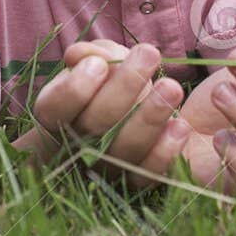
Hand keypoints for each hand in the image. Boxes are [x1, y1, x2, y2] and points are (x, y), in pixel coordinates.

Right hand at [12, 40, 190, 189]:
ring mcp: (105, 168)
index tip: (100, 65)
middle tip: (149, 53)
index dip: (76, 89)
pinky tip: (181, 126)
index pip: (54, 108)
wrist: (126, 115)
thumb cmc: (104, 82)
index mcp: (55, 115)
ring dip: (150, 117)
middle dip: (124, 86)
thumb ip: (90, 54)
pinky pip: (148, 173)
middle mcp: (75, 146)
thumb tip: (80, 56)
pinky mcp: (133, 182)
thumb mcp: (94, 61)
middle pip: (94, 124)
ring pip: (124, 149)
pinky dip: (165, 152)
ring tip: (172, 86)